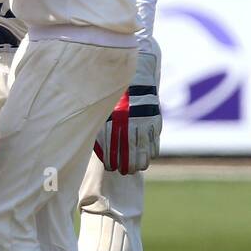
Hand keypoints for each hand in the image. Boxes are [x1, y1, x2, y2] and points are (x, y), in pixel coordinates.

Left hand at [94, 49, 160, 173]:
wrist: (133, 77)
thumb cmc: (113, 96)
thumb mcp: (102, 110)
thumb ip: (98, 128)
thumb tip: (96, 148)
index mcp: (112, 120)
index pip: (112, 146)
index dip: (111, 159)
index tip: (111, 168)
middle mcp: (128, 121)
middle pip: (128, 149)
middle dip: (127, 163)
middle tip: (125, 172)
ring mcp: (143, 120)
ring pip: (143, 146)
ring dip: (141, 160)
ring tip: (138, 168)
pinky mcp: (155, 118)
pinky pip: (155, 138)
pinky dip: (153, 149)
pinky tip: (150, 156)